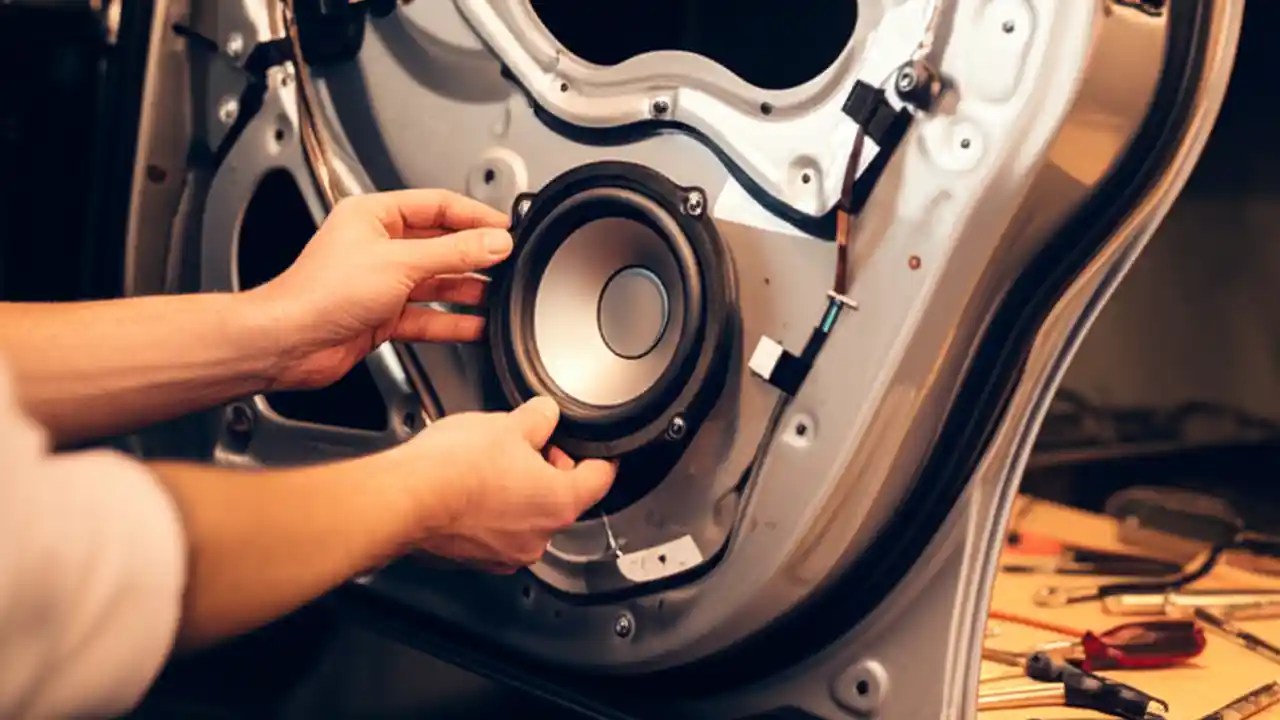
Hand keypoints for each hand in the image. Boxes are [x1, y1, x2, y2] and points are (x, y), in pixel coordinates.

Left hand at [249, 189, 511, 389]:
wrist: (290, 343)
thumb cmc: (319, 294)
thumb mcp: (400, 264)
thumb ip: (453, 253)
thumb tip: (492, 242)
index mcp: (373, 216)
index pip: (436, 205)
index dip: (472, 215)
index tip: (503, 227)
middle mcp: (377, 247)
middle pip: (439, 245)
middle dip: (473, 255)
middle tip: (506, 260)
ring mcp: (381, 283)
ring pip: (435, 282)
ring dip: (466, 289)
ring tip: (498, 293)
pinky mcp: (383, 316)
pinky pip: (428, 316)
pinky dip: (452, 322)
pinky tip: (476, 325)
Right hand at [397, 396, 616, 572]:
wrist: (404, 499)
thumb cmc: (453, 468)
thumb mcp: (507, 424)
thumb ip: (538, 419)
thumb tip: (545, 415)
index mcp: (559, 503)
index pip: (600, 479)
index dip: (601, 456)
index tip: (598, 450)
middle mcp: (539, 537)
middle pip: (562, 499)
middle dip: (549, 470)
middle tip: (528, 445)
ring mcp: (506, 554)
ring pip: (527, 518)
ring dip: (518, 493)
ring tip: (492, 465)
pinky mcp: (476, 559)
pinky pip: (496, 532)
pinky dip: (491, 513)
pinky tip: (471, 489)